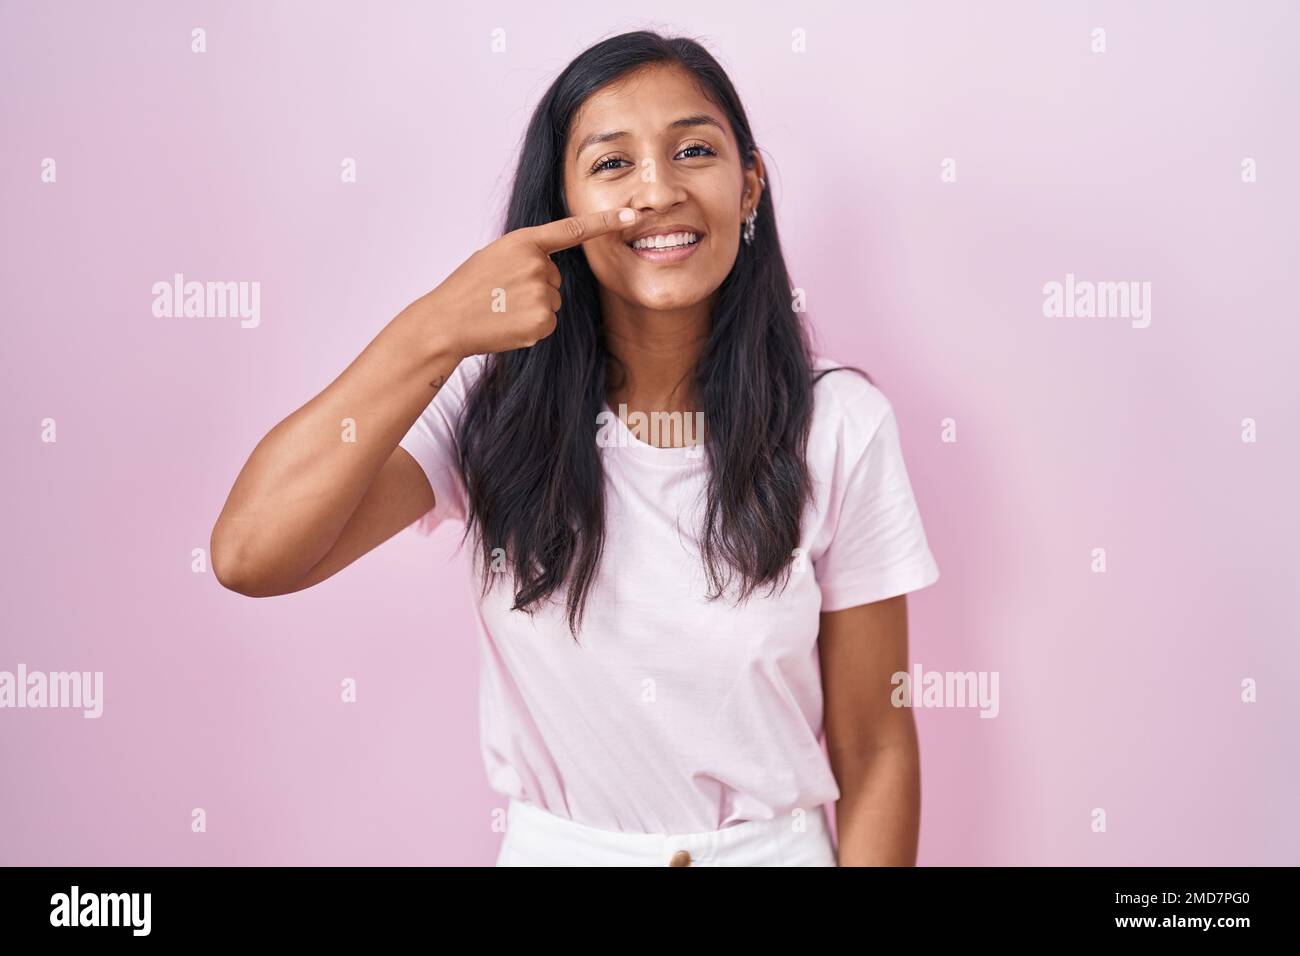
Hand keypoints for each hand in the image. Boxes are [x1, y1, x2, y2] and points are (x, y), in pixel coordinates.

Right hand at [423, 207, 637, 358]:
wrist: (446, 322)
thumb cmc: (467, 289)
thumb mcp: (493, 257)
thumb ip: (525, 255)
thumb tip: (548, 271)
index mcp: (523, 242)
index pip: (572, 229)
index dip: (605, 221)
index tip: (632, 214)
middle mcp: (537, 265)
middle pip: (555, 277)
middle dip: (534, 286)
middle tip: (501, 293)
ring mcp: (540, 293)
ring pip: (552, 300)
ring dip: (531, 307)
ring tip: (501, 309)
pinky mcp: (541, 321)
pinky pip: (548, 322)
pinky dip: (531, 326)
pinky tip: (507, 324)